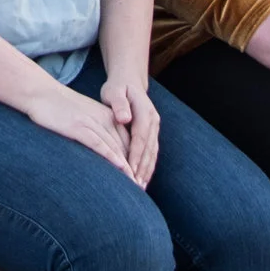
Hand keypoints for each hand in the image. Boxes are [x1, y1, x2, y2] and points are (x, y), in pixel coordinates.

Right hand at [27, 76, 141, 177]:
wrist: (40, 92)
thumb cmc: (59, 107)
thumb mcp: (84, 116)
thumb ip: (96, 129)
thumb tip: (104, 150)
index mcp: (107, 115)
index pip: (128, 140)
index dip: (136, 160)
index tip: (140, 178)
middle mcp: (104, 118)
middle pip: (126, 146)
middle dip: (134, 167)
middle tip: (141, 187)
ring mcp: (91, 122)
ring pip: (115, 147)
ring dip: (127, 167)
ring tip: (134, 185)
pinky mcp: (78, 127)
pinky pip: (99, 143)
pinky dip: (112, 156)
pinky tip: (120, 167)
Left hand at [101, 71, 160, 187]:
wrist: (128, 82)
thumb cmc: (117, 88)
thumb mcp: (114, 91)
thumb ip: (119, 104)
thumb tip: (124, 119)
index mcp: (144, 111)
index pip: (140, 137)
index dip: (135, 155)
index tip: (129, 170)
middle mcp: (153, 121)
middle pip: (149, 148)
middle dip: (143, 168)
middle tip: (136, 187)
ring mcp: (155, 128)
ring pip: (153, 153)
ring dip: (147, 171)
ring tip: (141, 189)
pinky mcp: (152, 133)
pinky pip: (152, 152)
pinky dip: (148, 167)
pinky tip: (143, 180)